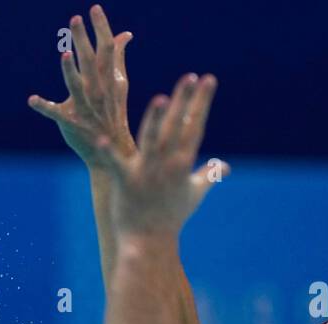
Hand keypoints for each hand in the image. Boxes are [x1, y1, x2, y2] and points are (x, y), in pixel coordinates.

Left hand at [28, 5, 133, 169]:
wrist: (110, 151)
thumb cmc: (112, 114)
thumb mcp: (119, 85)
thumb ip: (118, 58)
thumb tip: (124, 34)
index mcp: (109, 80)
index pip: (107, 49)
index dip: (101, 28)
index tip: (94, 8)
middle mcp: (97, 91)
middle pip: (90, 61)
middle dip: (83, 40)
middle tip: (75, 19)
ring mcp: (84, 107)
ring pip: (76, 86)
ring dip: (70, 71)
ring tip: (65, 54)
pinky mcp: (70, 122)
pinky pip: (55, 113)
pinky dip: (43, 106)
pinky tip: (31, 99)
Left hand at [97, 72, 227, 238]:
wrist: (149, 242)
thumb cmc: (171, 218)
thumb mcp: (195, 194)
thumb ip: (209, 175)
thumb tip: (225, 167)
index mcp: (183, 163)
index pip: (195, 126)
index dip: (202, 102)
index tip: (208, 79)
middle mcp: (167, 165)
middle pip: (177, 127)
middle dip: (185, 101)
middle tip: (191, 76)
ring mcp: (146, 173)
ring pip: (152, 141)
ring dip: (156, 121)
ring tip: (161, 100)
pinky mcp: (125, 182)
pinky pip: (116, 164)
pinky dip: (109, 153)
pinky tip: (101, 138)